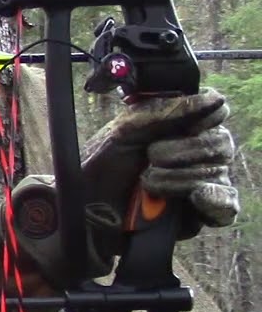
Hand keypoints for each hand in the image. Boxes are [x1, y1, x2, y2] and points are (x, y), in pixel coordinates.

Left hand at [82, 88, 237, 240]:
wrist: (84, 207)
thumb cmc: (99, 166)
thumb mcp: (124, 132)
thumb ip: (164, 112)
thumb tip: (211, 98)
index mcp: (178, 127)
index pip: (216, 114)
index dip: (208, 117)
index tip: (190, 125)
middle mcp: (195, 152)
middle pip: (220, 143)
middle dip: (186, 149)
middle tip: (153, 156)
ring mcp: (199, 183)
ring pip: (218, 172)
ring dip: (182, 176)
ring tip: (148, 182)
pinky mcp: (199, 213)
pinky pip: (227, 205)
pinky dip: (215, 200)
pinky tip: (197, 196)